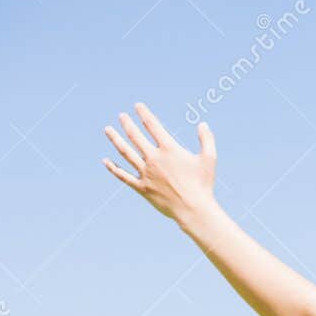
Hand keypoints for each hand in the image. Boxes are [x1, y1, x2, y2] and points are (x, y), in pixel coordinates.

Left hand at [103, 102, 217, 223]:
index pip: (153, 126)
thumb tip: (202, 124)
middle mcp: (154, 159)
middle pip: (135, 136)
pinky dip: (113, 168)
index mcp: (169, 150)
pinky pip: (123, 176)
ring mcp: (145, 173)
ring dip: (115, 139)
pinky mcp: (142, 187)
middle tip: (121, 116)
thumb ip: (206, 140)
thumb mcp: (209, 159)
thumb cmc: (203, 184)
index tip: (138, 106)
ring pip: (125, 152)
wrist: (193, 210)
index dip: (144, 114)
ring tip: (108, 129)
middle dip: (127, 124)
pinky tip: (106, 161)